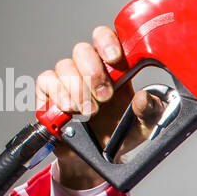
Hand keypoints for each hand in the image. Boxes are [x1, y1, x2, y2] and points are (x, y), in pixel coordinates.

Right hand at [34, 25, 164, 189]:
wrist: (98, 157)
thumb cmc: (121, 133)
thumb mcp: (144, 126)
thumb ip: (149, 112)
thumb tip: (144, 98)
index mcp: (114, 67)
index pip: (105, 38)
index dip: (107, 41)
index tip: (113, 59)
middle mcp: (89, 68)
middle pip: (82, 50)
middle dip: (92, 73)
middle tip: (104, 97)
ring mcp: (67, 78)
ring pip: (64, 66)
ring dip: (77, 90)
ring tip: (88, 112)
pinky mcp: (49, 92)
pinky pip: (46, 81)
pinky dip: (57, 95)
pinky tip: (68, 109)